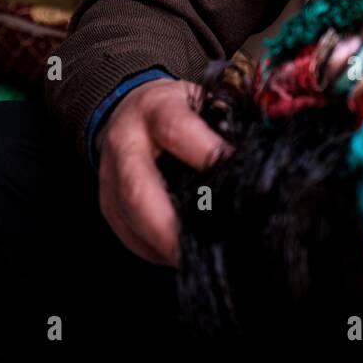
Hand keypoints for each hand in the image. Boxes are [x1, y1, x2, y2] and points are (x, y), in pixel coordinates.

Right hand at [96, 77, 231, 267]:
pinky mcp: (107, 206)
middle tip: (206, 250)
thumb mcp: (199, 103)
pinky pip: (130, 236)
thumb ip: (223, 124)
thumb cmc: (176, 110)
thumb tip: (255, 156)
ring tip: (200, 259)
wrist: (128, 113)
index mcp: (155, 110)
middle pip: (139, 191)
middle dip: (170, 228)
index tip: (239, 181)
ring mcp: (109, 178)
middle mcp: (125, 144)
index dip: (207, 156)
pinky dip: (157, 250)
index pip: (176, 130)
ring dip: (166, 246)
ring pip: (132, 221)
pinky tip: (181, 254)